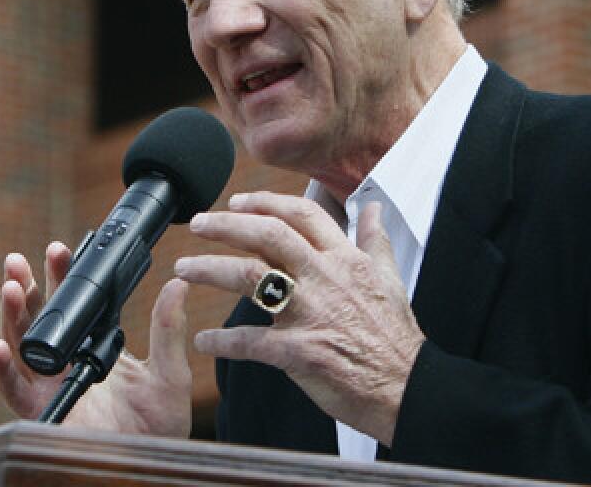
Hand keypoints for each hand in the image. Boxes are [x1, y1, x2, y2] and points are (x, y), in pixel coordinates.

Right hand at [0, 243, 191, 436]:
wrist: (153, 461)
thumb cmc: (160, 424)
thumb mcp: (170, 372)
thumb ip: (168, 330)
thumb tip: (178, 285)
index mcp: (93, 348)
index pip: (72, 306)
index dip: (61, 277)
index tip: (58, 250)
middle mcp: (67, 363)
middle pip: (37, 320)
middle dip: (24, 288)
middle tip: (18, 261)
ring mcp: (51, 387)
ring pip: (20, 347)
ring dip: (11, 316)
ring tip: (10, 288)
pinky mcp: (42, 413)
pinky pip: (13, 392)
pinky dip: (2, 371)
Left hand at [175, 192, 424, 445]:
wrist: (407, 388)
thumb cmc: (395, 337)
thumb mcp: (390, 278)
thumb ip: (374, 240)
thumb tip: (373, 207)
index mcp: (345, 260)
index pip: (301, 215)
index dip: (265, 202)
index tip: (237, 201)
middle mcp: (325, 278)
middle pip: (267, 236)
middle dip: (227, 225)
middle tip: (198, 223)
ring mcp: (311, 313)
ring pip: (250, 277)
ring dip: (210, 269)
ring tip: (184, 269)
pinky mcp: (299, 351)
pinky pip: (250, 341)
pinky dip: (222, 340)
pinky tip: (203, 341)